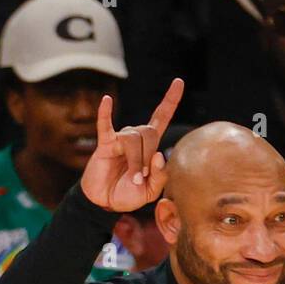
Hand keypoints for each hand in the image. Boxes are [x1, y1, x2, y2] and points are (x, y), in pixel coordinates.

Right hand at [80, 78, 182, 212]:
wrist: (105, 202)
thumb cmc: (128, 194)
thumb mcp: (151, 191)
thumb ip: (160, 177)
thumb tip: (159, 155)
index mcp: (150, 146)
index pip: (162, 117)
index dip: (170, 100)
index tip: (179, 81)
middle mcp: (136, 137)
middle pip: (149, 133)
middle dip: (149, 157)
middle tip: (142, 178)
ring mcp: (120, 139)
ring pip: (134, 139)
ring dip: (136, 161)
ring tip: (133, 178)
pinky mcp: (105, 143)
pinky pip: (105, 125)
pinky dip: (106, 113)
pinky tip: (106, 100)